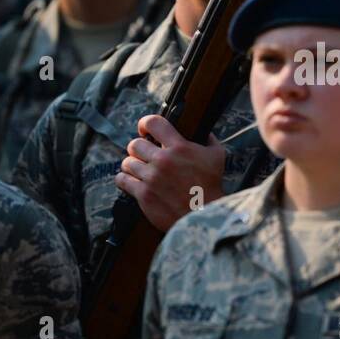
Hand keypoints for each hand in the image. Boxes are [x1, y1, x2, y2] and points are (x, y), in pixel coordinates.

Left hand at [113, 114, 225, 231]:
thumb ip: (208, 139)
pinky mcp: (144, 195)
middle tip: (144, 155)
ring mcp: (151, 178)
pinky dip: (125, 180)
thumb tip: (202, 130)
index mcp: (179, 147)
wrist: (204, 216)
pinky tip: (131, 181)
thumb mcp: (217, 156)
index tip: (144, 129)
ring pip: (127, 162)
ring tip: (140, 170)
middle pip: (134, 144)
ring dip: (132, 165)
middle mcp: (163, 160)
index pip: (153, 123)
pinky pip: (122, 180)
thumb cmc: (211, 186)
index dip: (145, 123)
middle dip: (138, 149)